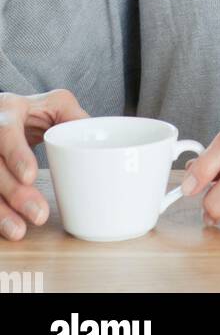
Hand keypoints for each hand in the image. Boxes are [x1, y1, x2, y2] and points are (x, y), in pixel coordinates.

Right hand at [0, 89, 89, 238]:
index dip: (16, 154)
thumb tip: (95, 138)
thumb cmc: (33, 110)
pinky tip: (9, 229)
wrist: (3, 115)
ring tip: (19, 231)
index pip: (6, 132)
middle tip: (39, 214)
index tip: (30, 176)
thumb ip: (74, 116)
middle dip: (15, 193)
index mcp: (8, 111)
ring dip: (2, 211)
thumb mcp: (54, 103)